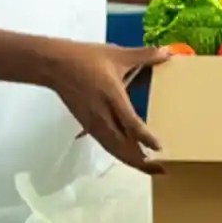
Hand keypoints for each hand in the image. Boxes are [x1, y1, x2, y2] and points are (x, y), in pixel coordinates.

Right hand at [51, 42, 168, 174]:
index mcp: (112, 96)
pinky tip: (128, 154)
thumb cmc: (85, 58)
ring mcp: (93, 122)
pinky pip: (106, 144)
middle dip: (141, 161)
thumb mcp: (116, 54)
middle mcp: (103, 115)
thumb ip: (143, 55)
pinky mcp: (87, 125)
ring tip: (149, 166)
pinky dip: (119, 153)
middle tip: (162, 169)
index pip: (131, 124)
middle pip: (122, 146)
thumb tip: (167, 52)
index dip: (146, 139)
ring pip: (114, 149)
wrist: (54, 65)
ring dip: (131, 160)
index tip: (160, 148)